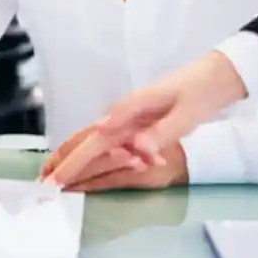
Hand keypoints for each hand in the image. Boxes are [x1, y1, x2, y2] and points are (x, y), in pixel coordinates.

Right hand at [41, 51, 246, 187]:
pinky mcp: (133, 118)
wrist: (214, 74)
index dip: (74, 163)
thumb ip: (160, 133)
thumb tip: (136, 149)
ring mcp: (126, 114)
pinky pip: (106, 138)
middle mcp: (122, 112)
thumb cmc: (200, 93)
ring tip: (52, 173)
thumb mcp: (186, 114)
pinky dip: (90, 150)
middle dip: (63, 161)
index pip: (95, 142)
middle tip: (43, 183)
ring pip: (92, 138)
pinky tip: (84, 158)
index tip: (57, 181)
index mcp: (130, 109)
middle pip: (85, 139)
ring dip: (73, 156)